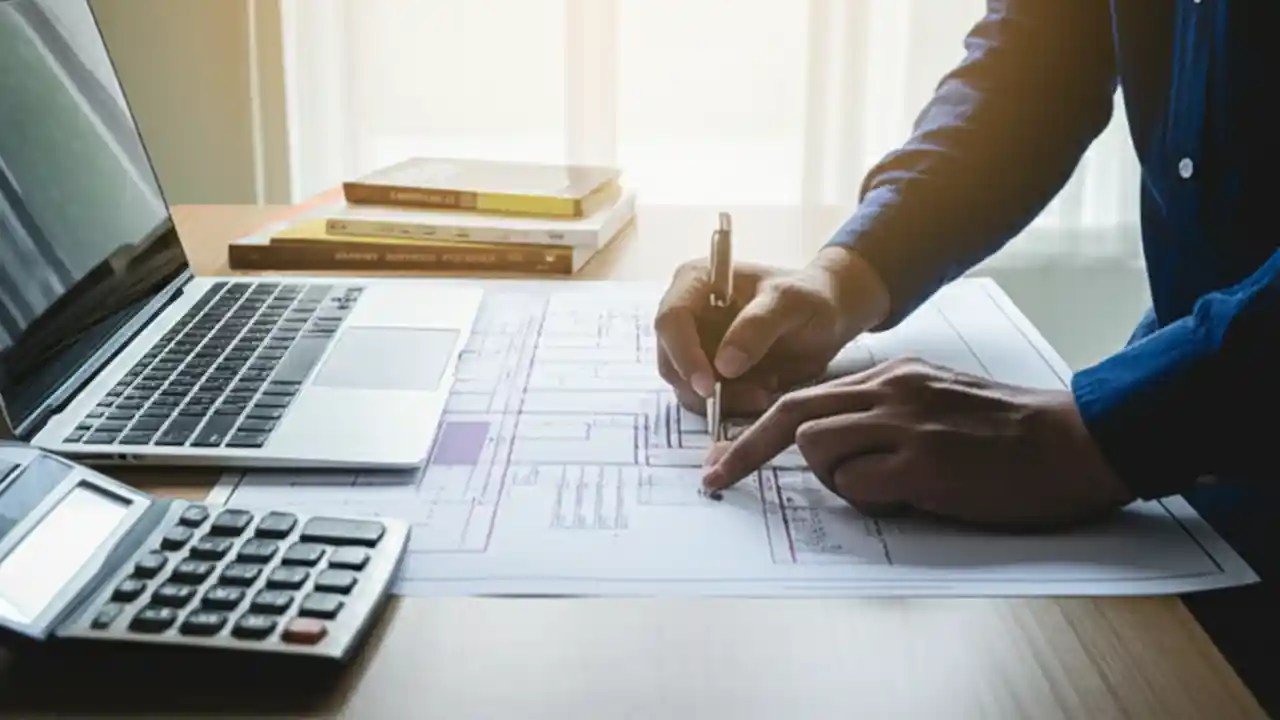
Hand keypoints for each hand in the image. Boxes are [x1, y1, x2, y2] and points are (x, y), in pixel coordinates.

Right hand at [654, 246, 889, 416]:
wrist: (826, 318)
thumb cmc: (808, 298)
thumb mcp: (791, 303)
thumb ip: (758, 327)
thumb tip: (723, 366)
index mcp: (695, 282)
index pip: (670, 320)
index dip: (683, 355)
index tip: (709, 386)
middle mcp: (686, 315)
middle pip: (671, 361)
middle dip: (706, 388)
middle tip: (753, 396)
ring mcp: (695, 346)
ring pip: (687, 388)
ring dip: (723, 401)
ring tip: (766, 392)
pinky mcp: (708, 372)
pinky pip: (706, 401)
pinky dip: (732, 406)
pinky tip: (763, 393)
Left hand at [701, 357, 1133, 528]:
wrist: (1076, 440)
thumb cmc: (1010, 429)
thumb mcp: (938, 397)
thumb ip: (885, 411)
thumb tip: (834, 442)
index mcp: (891, 376)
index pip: (802, 396)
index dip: (753, 429)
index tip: (719, 455)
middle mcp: (891, 392)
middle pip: (790, 415)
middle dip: (743, 451)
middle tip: (715, 478)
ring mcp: (906, 426)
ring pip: (819, 450)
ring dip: (835, 480)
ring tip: (888, 487)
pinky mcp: (926, 465)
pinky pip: (860, 487)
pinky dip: (870, 500)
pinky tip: (911, 496)